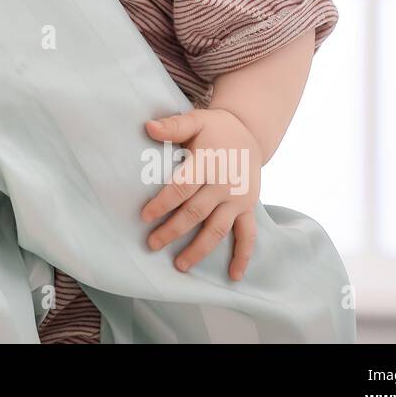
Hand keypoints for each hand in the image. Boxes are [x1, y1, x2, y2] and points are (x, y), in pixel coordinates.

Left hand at [141, 108, 262, 280]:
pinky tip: (233, 276)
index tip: (145, 217)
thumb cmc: (215, 128)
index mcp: (207, 163)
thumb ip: (173, 126)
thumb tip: (147, 126)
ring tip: (180, 265)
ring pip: (217, 229)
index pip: (182, 187)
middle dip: (172, 231)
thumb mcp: (195, 120)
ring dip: (199, 249)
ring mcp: (238, 199)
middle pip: (195, 213)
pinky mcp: (248, 208)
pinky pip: (248, 235)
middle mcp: (224, 184)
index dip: (163, 203)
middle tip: (152, 244)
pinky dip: (243, 256)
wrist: (250, 132)